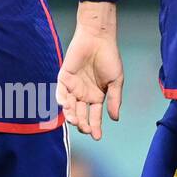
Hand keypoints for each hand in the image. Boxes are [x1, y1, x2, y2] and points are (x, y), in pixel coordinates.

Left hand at [57, 2, 123, 140]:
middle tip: (86, 130)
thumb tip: (114, 118)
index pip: (94, 116)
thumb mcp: (116, 82)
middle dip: (83, 124)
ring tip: (76, 122)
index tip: (97, 137)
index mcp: (97, 97)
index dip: (95, 127)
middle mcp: (84, 94)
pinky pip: (60, 92)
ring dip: (72, 115)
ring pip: (70, 106)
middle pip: (81, 114)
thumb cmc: (109, 58)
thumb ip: (114, 100)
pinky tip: (67, 106)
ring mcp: (73, 87)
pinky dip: (62, 100)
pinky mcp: (63, 77)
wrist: (98, 39)